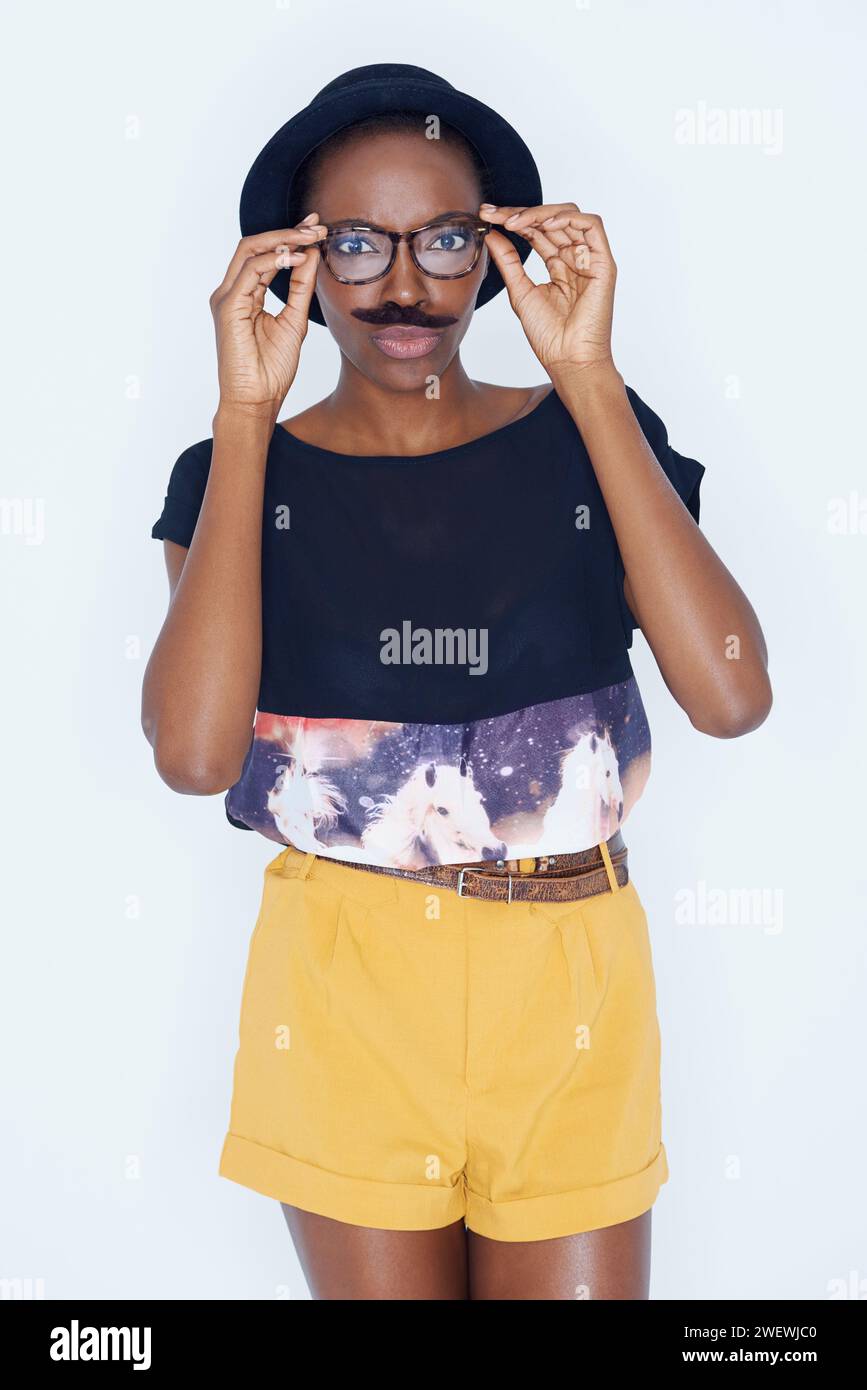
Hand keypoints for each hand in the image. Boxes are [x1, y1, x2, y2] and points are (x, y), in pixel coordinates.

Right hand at [209, 214, 325, 413]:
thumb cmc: (272, 370)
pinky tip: (296, 258)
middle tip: (317, 226)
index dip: (290, 237)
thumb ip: (301, 289)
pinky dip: (274, 260)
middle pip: (255, 246)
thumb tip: (311, 256)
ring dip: (283, 240)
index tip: (316, 227)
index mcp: (245, 295)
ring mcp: (227, 298)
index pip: (265, 255)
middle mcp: (233, 292)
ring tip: (311, 237)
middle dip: (288, 232)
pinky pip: (249, 271)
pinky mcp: (228, 307)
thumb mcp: (295, 321)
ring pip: (250, 250)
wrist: (257, 400)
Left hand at [479, 202, 616, 377]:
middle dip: (520, 212)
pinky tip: (545, 224)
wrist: (569, 361)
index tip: (487, 216)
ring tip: (515, 222)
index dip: (513, 219)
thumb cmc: (549, 336)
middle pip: (551, 220)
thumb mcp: (520, 292)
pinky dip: (569, 219)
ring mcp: (590, 259)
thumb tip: (492, 234)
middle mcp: (575, 258)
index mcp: (558, 265)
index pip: (536, 231)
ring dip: (540, 213)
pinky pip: (592, 227)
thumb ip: (508, 261)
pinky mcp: (603, 264)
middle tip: (494, 214)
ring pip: (570, 217)